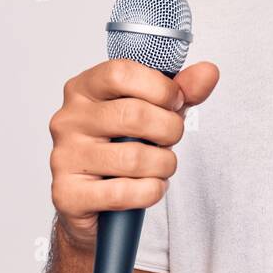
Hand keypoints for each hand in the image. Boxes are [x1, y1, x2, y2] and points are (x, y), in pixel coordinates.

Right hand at [47, 59, 219, 252]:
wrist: (92, 199)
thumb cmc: (121, 147)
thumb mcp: (154, 111)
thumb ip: (182, 91)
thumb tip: (208, 72)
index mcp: (84, 89)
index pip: (121, 73)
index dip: (160, 88)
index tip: (175, 102)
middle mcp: (68, 119)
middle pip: (134, 115)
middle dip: (169, 130)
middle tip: (170, 139)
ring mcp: (64, 156)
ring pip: (134, 157)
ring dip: (163, 165)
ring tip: (161, 166)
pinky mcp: (68, 193)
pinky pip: (124, 192)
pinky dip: (150, 192)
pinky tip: (147, 187)